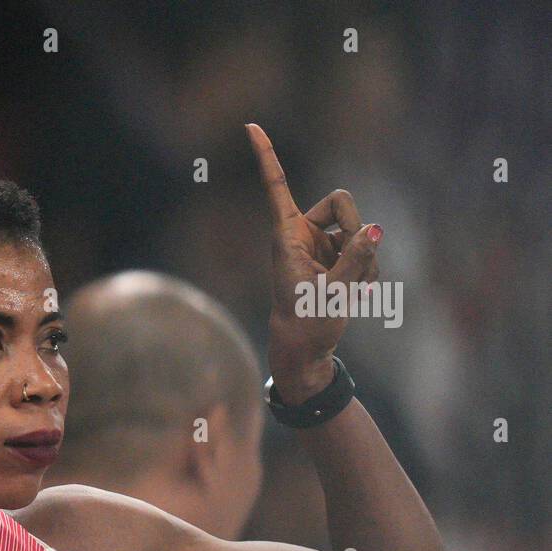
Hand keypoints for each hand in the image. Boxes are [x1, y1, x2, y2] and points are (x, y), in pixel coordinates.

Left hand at [246, 123, 380, 401]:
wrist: (305, 349)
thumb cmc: (308, 325)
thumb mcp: (334, 295)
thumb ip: (356, 260)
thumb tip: (375, 229)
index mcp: (287, 236)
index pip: (277, 187)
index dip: (267, 157)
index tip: (250, 126)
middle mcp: (302, 234)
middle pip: (343, 203)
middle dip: (356, 228)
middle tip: (355, 263)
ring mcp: (321, 243)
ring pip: (360, 230)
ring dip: (366, 258)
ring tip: (352, 291)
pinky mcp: (337, 255)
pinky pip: (366, 249)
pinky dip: (369, 269)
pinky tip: (359, 292)